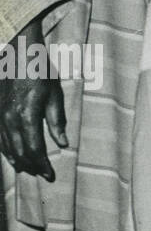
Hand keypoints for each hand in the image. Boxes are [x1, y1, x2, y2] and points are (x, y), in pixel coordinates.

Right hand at [0, 24, 67, 181]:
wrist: (17, 55)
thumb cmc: (40, 72)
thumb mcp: (55, 94)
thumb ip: (57, 120)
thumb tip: (63, 143)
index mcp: (27, 115)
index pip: (35, 149)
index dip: (42, 165)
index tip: (51, 175)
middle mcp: (9, 120)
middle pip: (19, 153)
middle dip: (32, 166)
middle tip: (43, 174)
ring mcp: (0, 118)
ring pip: (7, 149)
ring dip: (19, 161)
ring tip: (31, 169)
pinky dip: (7, 151)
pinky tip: (13, 156)